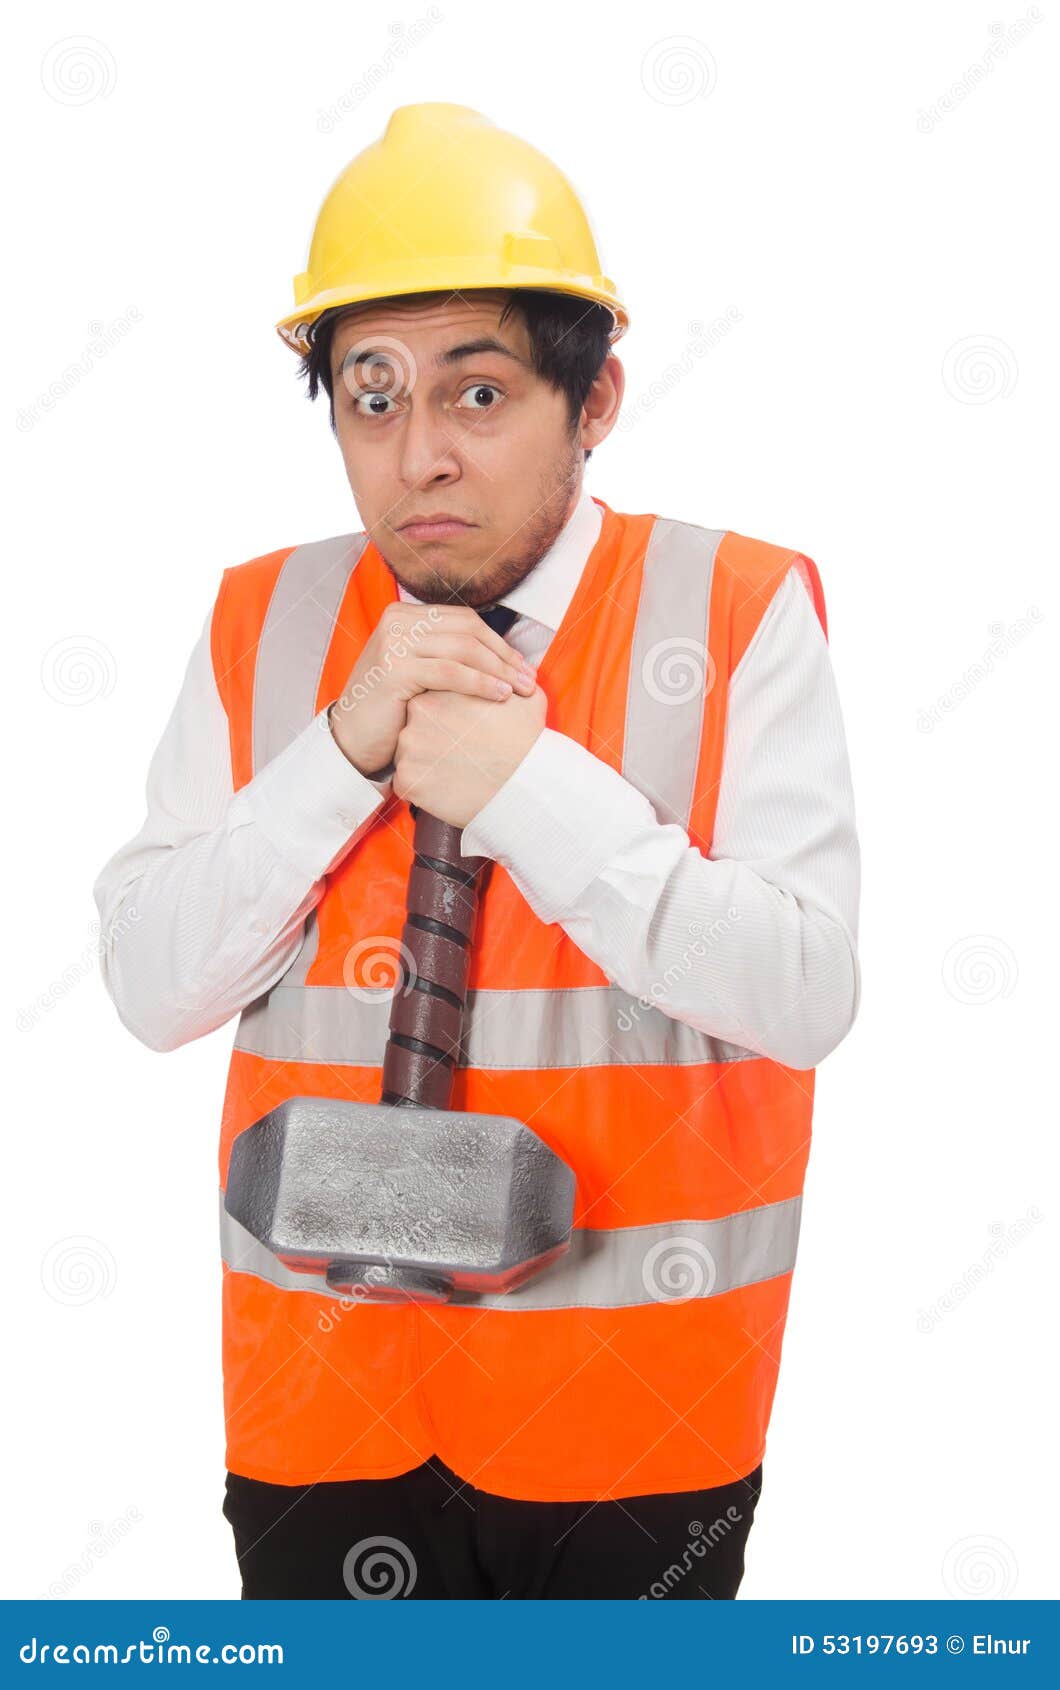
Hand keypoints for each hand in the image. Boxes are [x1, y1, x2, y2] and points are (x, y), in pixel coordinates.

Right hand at [327, 603, 535, 776]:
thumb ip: (447, 654)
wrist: (351, 738)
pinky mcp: (394, 669)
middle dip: (505, 656)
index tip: (522, 667)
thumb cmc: (392, 710)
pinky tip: (499, 696)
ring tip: (520, 690)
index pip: (465, 620)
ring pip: (463, 649)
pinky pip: (450, 672)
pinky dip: (480, 683)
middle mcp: (397, 621)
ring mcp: (394, 643)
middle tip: (529, 681)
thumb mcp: (418, 670)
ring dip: (499, 670)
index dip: (499, 642)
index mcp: (404, 615)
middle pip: (468, 631)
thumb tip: (501, 654)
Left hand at [391, 684, 547, 826]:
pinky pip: (407, 783)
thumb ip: (508, 682)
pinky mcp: (408, 780)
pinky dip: (423, 788)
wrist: (524, 781)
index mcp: (439, 691)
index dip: (446, 717)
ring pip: (409, 755)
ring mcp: (408, 749)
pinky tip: (445, 789)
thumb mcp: (525, 700)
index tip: (461, 729)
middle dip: (432, 738)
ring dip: (426, 763)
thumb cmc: (527, 741)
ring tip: (453, 771)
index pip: (430, 701)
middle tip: (456, 750)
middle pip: (415, 727)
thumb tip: (511, 678)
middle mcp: (416, 716)